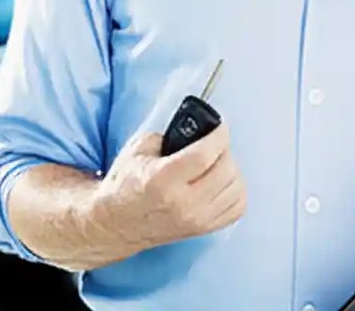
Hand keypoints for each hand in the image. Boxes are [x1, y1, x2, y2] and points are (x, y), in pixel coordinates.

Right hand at [91, 124, 246, 252]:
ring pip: (236, 188)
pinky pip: (237, 207)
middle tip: (214, 143)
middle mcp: (183, 203)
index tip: (219, 126)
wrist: (117, 224)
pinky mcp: (203, 230)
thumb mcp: (137, 150)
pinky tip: (221, 183)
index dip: (218, 135)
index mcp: (163, 180)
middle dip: (224, 150)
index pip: (205, 155)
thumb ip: (168, 136)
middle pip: (225, 170)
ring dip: (231, 170)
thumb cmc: (125, 186)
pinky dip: (235, 191)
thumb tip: (197, 130)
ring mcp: (196, 220)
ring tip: (216, 163)